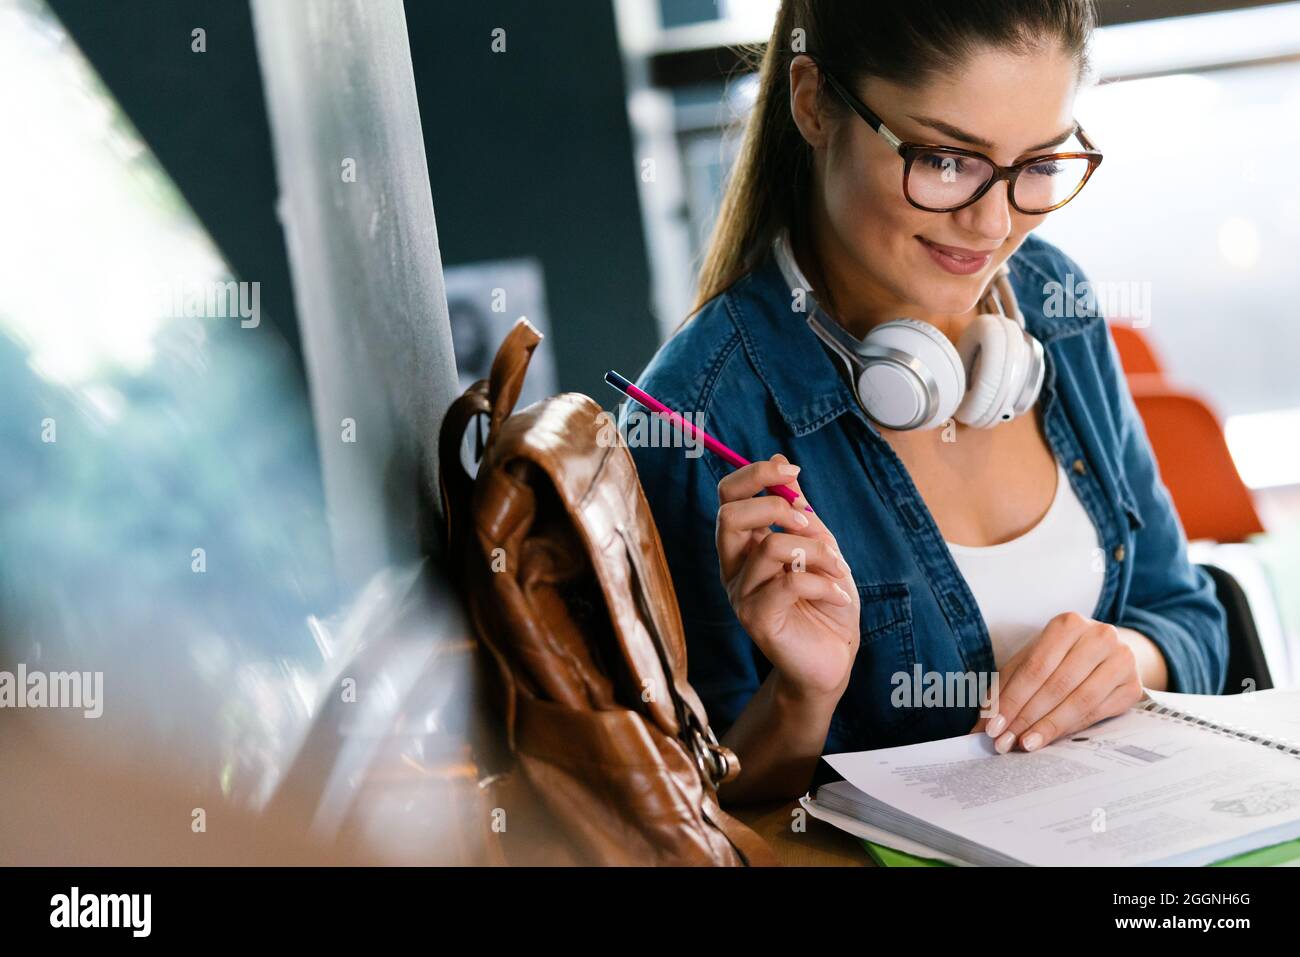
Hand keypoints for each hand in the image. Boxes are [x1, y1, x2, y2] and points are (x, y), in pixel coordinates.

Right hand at [716, 454, 859, 700]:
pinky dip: (825, 584)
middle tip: (810, 521)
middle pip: (730, 515)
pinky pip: (789, 584)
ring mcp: (741, 594)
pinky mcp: (755, 619)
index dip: (755, 475)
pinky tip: (841, 597)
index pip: (728, 497)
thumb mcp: (819, 547)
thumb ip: (799, 511)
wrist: (835, 656)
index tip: (791, 469)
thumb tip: (782, 463)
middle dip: (775, 505)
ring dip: (816, 551)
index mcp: (744, 546)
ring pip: (770, 547)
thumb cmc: (826, 601)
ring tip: (838, 570)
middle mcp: (734, 567)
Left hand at [971, 612, 1144, 752]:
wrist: (1107, 654)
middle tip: (1004, 741)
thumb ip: (1005, 688)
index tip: (993, 726)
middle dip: (1025, 717)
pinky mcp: (1133, 687)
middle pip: (1056, 685)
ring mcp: (1122, 661)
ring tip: (1024, 744)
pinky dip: (1069, 728)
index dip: (1012, 699)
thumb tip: (980, 725)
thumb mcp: (1030, 662)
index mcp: (1068, 624)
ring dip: (1047, 726)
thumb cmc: (1060, 658)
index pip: (1035, 668)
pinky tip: (1050, 739)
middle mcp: (1100, 637)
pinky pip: (1098, 713)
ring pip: (1079, 701)